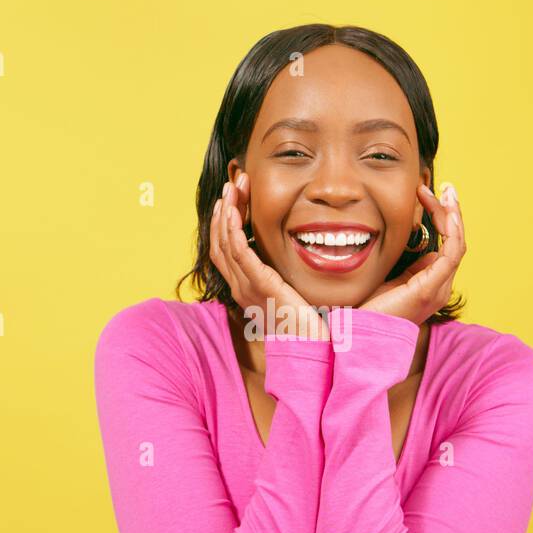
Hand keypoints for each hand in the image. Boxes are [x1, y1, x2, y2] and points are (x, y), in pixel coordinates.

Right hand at [211, 173, 328, 340]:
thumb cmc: (308, 323)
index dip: (224, 222)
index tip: (232, 198)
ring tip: (233, 188)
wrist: (313, 347)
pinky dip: (232, 232)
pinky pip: (239, 255)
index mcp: (246, 287)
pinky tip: (232, 212)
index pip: (225, 249)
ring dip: (226, 213)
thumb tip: (300, 248)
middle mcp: (241, 287)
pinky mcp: (261, 287)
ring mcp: (247, 288)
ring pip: (224, 244)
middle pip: (220, 242)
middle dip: (224, 210)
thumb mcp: (292, 291)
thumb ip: (288, 273)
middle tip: (233, 184)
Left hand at [358, 182, 466, 324]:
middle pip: (456, 241)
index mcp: (430, 283)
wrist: (359, 336)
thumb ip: (405, 268)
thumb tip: (416, 248)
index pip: (447, 245)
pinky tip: (445, 210)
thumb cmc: (369, 312)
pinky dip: (452, 230)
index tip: (428, 194)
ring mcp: (437, 288)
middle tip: (444, 187)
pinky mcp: (428, 289)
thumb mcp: (389, 282)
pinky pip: (451, 253)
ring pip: (457, 244)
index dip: (442, 219)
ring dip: (452, 215)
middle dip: (451, 212)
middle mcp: (440, 286)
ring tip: (445, 192)